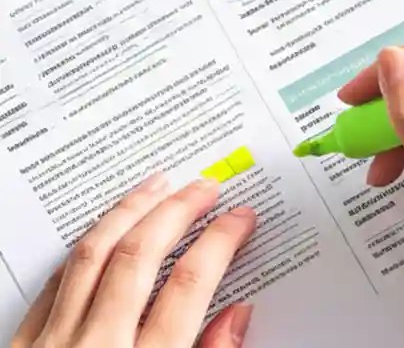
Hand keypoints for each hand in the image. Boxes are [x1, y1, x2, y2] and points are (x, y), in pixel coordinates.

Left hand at [12, 176, 256, 347]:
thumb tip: (237, 318)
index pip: (189, 286)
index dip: (220, 242)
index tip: (241, 218)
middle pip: (140, 256)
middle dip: (179, 210)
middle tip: (207, 186)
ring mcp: (51, 346)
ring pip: (91, 254)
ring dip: (129, 210)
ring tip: (158, 184)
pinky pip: (55, 282)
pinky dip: (84, 246)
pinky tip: (103, 229)